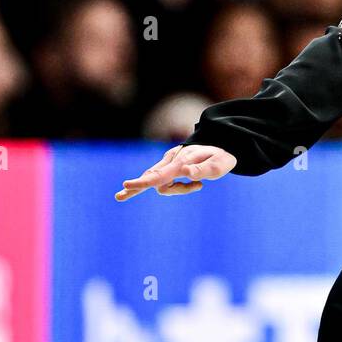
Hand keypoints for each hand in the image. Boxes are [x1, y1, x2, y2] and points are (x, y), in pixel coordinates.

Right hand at [115, 144, 236, 199]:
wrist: (222, 145)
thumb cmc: (221, 157)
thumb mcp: (219, 165)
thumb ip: (202, 169)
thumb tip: (186, 173)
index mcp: (181, 162)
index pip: (159, 175)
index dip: (143, 183)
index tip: (126, 185)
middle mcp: (172, 161)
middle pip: (152, 178)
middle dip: (137, 187)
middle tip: (119, 196)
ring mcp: (170, 163)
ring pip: (163, 183)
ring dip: (179, 190)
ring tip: (201, 186)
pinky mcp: (171, 167)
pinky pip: (166, 181)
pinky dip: (175, 187)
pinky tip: (187, 186)